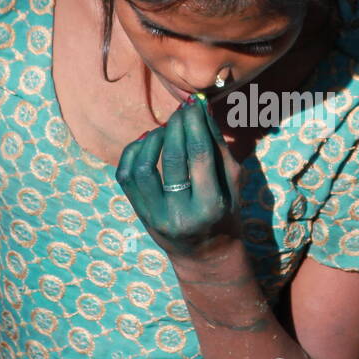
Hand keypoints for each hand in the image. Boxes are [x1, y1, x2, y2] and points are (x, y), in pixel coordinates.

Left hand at [116, 94, 241, 264]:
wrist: (205, 254)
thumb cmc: (226, 211)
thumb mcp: (232, 182)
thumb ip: (218, 145)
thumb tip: (201, 108)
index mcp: (210, 206)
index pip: (199, 155)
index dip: (195, 124)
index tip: (194, 104)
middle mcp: (180, 214)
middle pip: (172, 158)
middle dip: (176, 127)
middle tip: (181, 110)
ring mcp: (155, 216)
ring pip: (144, 167)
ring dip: (153, 139)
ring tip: (165, 129)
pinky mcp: (139, 213)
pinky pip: (126, 176)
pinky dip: (134, 152)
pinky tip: (147, 140)